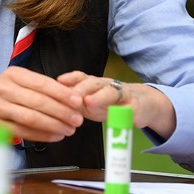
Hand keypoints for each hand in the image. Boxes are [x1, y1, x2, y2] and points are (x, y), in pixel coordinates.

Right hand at [0, 67, 84, 157]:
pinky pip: (24, 132)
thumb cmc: (0, 95)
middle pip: (39, 102)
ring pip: (32, 118)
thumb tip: (70, 97)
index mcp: (13, 74)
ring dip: (55, 125)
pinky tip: (55, 136)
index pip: (42, 83)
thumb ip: (39, 87)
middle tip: (78, 119)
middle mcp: (4, 88)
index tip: (78, 101)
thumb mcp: (16, 82)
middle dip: (62, 112)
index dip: (63, 93)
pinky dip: (43, 135)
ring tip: (69, 129)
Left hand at [56, 71, 177, 139]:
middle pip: (94, 83)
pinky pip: (131, 109)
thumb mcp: (89, 102)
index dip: (71, 78)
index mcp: (95, 84)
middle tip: (72, 95)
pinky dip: (125, 112)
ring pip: (112, 92)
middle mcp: (108, 85)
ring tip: (89, 102)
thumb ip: (73, 102)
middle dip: (82, 88)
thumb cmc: (109, 103)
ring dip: (100, 97)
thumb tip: (51, 103)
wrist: (142, 104)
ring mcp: (123, 94)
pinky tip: (119, 116)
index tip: (59, 81)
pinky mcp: (137, 107)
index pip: (81, 77)